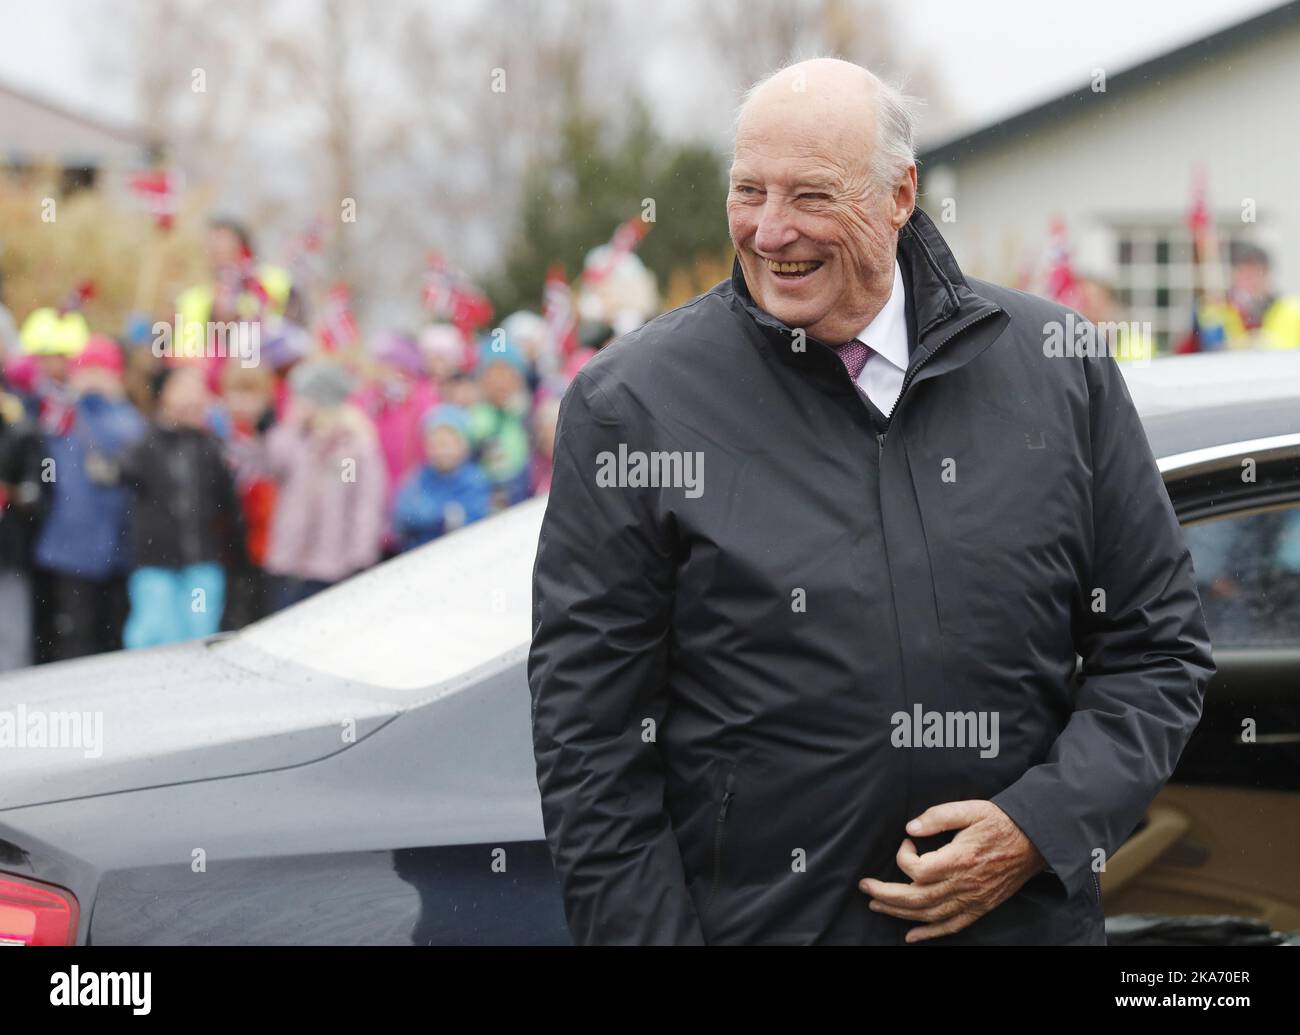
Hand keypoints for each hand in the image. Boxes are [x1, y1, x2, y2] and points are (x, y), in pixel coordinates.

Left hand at [859, 800, 1044, 942]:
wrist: (1035, 840)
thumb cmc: (1001, 821)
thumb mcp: (969, 809)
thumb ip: (937, 816)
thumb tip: (910, 829)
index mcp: (959, 859)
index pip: (917, 870)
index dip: (903, 856)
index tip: (907, 842)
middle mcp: (964, 884)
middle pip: (916, 897)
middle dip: (885, 894)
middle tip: (864, 887)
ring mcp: (973, 900)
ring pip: (929, 914)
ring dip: (899, 913)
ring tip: (876, 906)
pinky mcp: (980, 908)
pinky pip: (952, 926)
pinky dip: (930, 933)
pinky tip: (911, 935)